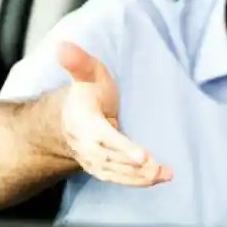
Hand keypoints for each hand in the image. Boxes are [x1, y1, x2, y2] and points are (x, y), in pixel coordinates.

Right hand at [57, 42, 172, 186]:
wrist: (71, 117)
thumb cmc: (87, 92)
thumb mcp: (86, 73)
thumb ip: (78, 62)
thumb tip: (61, 46)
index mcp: (84, 122)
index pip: (104, 137)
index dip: (123, 147)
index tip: (142, 155)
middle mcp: (86, 145)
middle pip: (112, 159)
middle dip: (135, 166)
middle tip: (158, 168)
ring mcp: (93, 159)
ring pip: (116, 172)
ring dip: (140, 177)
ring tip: (164, 175)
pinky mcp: (102, 168)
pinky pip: (119, 178)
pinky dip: (138, 181)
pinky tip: (161, 177)